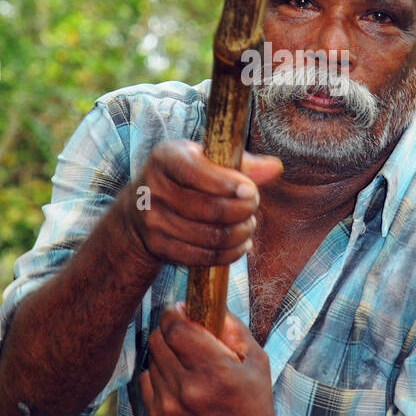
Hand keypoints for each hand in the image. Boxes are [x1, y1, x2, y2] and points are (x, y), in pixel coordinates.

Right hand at [125, 140, 281, 270]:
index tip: (250, 190)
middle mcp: (154, 189)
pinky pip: (202, 257)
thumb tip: (275, 168)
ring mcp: (153, 221)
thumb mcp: (206, 159)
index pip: (195, 171)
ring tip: (249, 224)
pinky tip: (241, 243)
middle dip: (241, 210)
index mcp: (165, 158)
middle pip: (207, 208)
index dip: (227, 184)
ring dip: (239, 233)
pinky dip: (230, 253)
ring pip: (209, 236)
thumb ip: (242, 163)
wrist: (140, 207)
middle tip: (253, 206)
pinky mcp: (159, 247)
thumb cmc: (185, 177)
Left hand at [138, 302, 287, 415]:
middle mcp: (188, 388)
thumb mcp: (257, 362)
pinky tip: (177, 379)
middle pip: (158, 340)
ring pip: (151, 359)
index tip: (181, 309)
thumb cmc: (254, 406)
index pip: (176, 328)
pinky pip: (145, 380)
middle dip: (168, 329)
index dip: (175, 313)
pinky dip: (158, 374)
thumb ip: (233, 328)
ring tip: (185, 360)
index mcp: (216, 371)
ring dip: (165, 353)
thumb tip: (207, 305)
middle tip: (181, 331)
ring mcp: (169, 406)